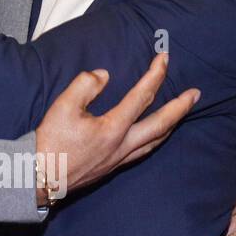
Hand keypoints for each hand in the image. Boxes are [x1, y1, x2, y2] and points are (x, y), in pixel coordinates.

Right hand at [34, 54, 197, 200]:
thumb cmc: (50, 142)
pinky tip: (154, 136)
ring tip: (180, 113)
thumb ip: (85, 85)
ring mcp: (119, 159)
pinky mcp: (111, 167)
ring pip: (155, 141)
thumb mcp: (63, 106)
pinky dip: (155, 139)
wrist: (39, 177)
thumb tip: (104, 76)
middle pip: (161, 124)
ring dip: (171, 125)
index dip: (156, 75)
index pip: (142, 96)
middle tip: (195, 94)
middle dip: (180, 107)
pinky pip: (142, 151)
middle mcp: (122, 146)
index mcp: (113, 128)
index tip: (165, 58)